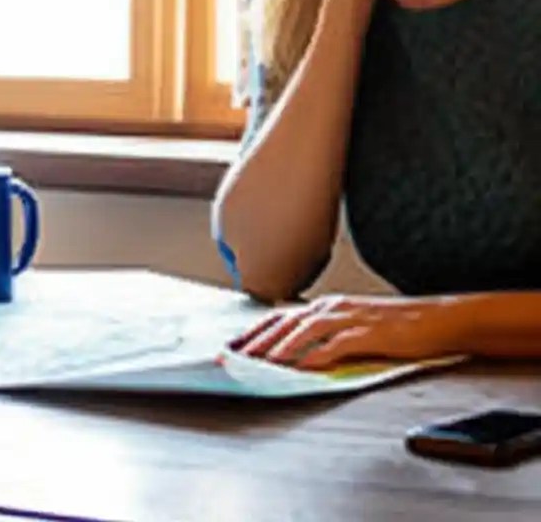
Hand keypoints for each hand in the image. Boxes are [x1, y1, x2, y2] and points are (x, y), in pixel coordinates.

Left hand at [228, 294, 465, 369]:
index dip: (254, 331)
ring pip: (306, 330)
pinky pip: (339, 344)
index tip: (232, 346)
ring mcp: (352, 318)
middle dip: (258, 340)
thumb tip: (292, 352)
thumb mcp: (352, 325)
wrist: (441, 319)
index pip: (280, 316)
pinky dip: (318, 355)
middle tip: (235, 357)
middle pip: (286, 322)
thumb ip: (323, 335)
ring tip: (261, 362)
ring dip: (281, 347)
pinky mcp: (371, 333)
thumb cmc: (397, 325)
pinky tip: (304, 366)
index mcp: (326, 306)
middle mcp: (333, 308)